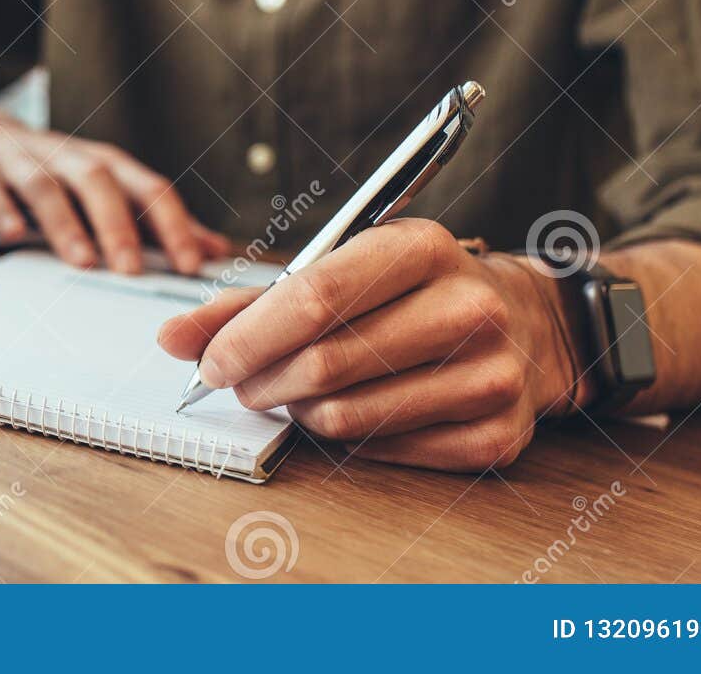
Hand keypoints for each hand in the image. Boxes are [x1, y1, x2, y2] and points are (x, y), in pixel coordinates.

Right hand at [0, 126, 230, 274]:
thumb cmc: (60, 179)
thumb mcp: (112, 193)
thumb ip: (159, 224)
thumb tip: (217, 249)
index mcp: (109, 165)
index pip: (149, 190)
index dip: (172, 225)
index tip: (191, 265)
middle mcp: (69, 157)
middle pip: (99, 183)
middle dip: (118, 226)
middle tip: (132, 270)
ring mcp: (22, 161)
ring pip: (46, 186)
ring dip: (65, 223)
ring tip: (82, 261)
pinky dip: (0, 209)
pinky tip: (11, 235)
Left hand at [156, 219, 579, 471]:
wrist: (528, 322)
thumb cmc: (415, 290)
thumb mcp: (345, 267)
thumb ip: (252, 301)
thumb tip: (171, 338)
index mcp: (423, 247)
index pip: (317, 296)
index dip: (248, 336)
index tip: (208, 360)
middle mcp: (467, 307)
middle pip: (325, 363)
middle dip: (262, 381)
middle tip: (243, 383)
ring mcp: (491, 375)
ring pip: (346, 416)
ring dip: (297, 413)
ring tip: (293, 393)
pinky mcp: (497, 435)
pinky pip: (383, 453)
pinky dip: (346, 439)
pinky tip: (347, 411)